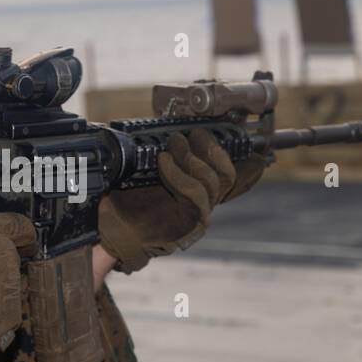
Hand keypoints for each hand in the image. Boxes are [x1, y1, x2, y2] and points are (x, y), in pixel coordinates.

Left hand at [98, 128, 265, 272]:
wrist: (111, 229)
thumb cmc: (127, 202)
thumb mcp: (150, 174)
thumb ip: (172, 160)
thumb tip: (179, 135)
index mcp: (199, 195)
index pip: (232, 180)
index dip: (246, 166)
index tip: (249, 149)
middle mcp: (203, 207)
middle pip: (227, 177)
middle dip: (213, 149)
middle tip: (195, 133)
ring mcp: (197, 216)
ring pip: (212, 182)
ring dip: (192, 157)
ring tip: (175, 143)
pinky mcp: (187, 223)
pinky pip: (193, 192)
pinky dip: (178, 172)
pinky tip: (164, 161)